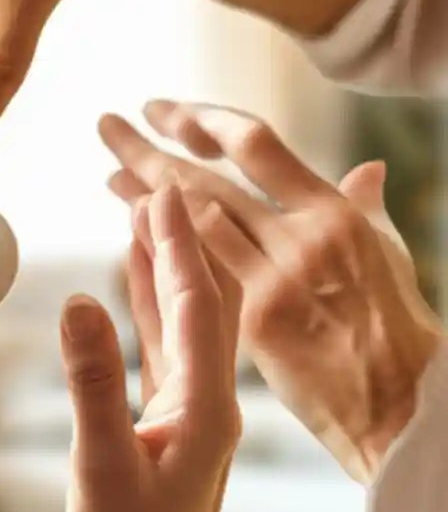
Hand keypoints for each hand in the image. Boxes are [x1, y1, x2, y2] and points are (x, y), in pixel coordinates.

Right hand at [62, 183, 240, 511]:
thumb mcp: (101, 462)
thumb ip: (91, 380)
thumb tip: (77, 300)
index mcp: (208, 404)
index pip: (199, 303)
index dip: (180, 243)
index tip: (164, 187)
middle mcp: (211, 396)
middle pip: (203, 295)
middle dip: (181, 236)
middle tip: (154, 180)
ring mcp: (195, 405)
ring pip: (183, 314)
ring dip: (164, 261)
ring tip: (143, 208)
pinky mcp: (173, 416)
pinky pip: (165, 341)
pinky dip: (147, 300)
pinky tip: (128, 275)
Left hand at [101, 101, 445, 482]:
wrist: (402, 400)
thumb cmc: (397, 327)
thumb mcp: (387, 255)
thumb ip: (363, 207)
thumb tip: (368, 167)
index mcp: (333, 211)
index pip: (257, 145)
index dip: (205, 122)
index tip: (165, 111)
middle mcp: (302, 237)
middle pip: (208, 181)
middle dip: (152, 151)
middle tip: (110, 126)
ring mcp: (276, 280)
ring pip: (194, 225)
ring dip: (143, 197)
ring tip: (109, 173)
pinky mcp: (257, 321)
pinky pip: (197, 276)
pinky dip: (162, 249)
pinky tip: (132, 230)